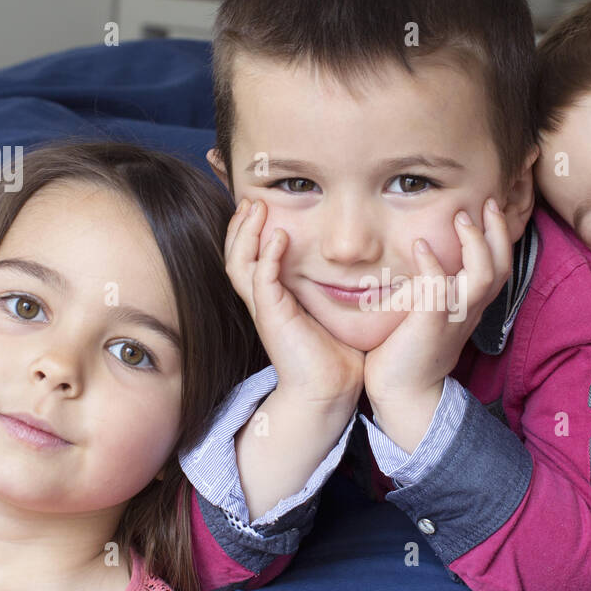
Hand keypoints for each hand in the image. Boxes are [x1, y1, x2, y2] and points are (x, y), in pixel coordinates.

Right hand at [225, 199, 363, 406]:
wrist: (330, 390)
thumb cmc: (336, 354)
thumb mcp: (332, 311)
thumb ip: (333, 287)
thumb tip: (356, 265)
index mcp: (273, 299)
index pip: (250, 258)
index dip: (250, 232)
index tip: (261, 207)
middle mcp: (262, 302)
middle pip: (234, 255)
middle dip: (239, 226)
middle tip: (251, 200)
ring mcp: (264, 309)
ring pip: (238, 263)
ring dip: (245, 234)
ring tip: (255, 209)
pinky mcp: (272, 318)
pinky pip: (261, 280)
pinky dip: (267, 257)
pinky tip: (279, 238)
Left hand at [363, 198, 513, 405]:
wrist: (403, 392)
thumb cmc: (410, 350)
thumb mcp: (430, 312)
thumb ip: (434, 287)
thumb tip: (424, 252)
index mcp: (471, 306)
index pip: (499, 266)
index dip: (499, 236)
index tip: (489, 207)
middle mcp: (469, 310)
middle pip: (499, 267)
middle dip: (495, 231)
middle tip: (483, 203)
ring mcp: (453, 318)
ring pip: (481, 277)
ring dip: (474, 244)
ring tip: (460, 217)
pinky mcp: (430, 326)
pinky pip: (438, 292)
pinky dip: (432, 266)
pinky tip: (421, 246)